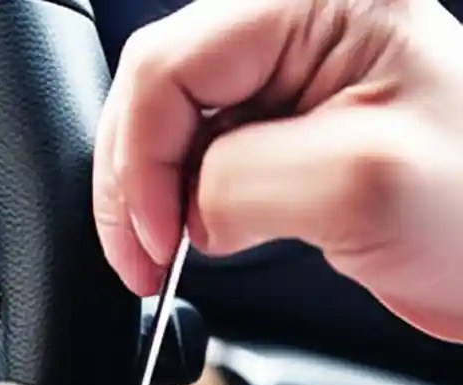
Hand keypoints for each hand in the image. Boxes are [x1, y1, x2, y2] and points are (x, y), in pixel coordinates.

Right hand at [95, 0, 462, 340]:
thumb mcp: (356, 187)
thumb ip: (237, 183)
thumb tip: (180, 209)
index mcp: (319, 7)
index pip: (170, 65)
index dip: (141, 156)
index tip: (154, 236)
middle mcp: (294, 29)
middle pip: (154, 90)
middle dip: (134, 179)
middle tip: (143, 255)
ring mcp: (283, 77)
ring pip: (161, 125)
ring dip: (146, 195)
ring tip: (160, 255)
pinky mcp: (275, 127)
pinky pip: (189, 155)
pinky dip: (172, 203)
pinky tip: (185, 238)